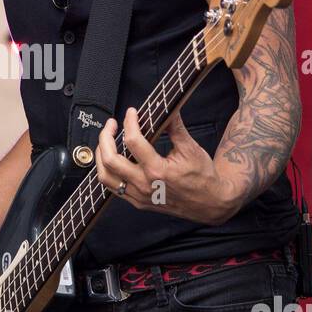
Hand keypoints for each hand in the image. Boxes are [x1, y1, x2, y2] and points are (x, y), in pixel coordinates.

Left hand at [95, 108, 233, 225]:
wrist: (210, 203)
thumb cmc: (202, 177)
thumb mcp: (191, 148)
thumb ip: (175, 127)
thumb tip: (168, 107)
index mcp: (158, 171)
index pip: (133, 141)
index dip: (129, 122)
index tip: (132, 112)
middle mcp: (145, 185)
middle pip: (110, 160)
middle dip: (105, 137)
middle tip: (111, 124)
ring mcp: (139, 196)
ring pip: (105, 176)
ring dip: (101, 156)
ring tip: (106, 141)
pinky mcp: (138, 202)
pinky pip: (113, 188)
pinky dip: (108, 171)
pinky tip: (112, 160)